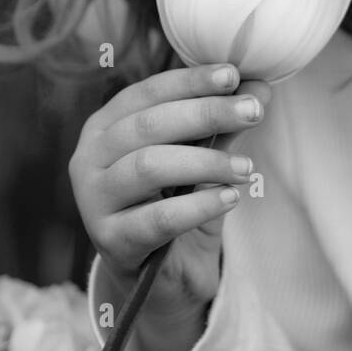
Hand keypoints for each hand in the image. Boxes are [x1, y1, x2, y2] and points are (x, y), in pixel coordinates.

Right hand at [69, 63, 272, 322]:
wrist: (164, 275)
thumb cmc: (178, 202)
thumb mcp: (203, 157)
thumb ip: (224, 124)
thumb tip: (261, 87)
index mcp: (106, 125)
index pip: (148, 92)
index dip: (191, 81)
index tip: (234, 75)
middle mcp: (90, 158)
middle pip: (149, 125)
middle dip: (207, 113)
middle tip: (253, 112)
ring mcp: (93, 201)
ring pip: (149, 166)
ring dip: (206, 162)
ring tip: (246, 167)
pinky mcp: (111, 241)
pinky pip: (157, 218)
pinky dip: (199, 205)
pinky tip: (230, 198)